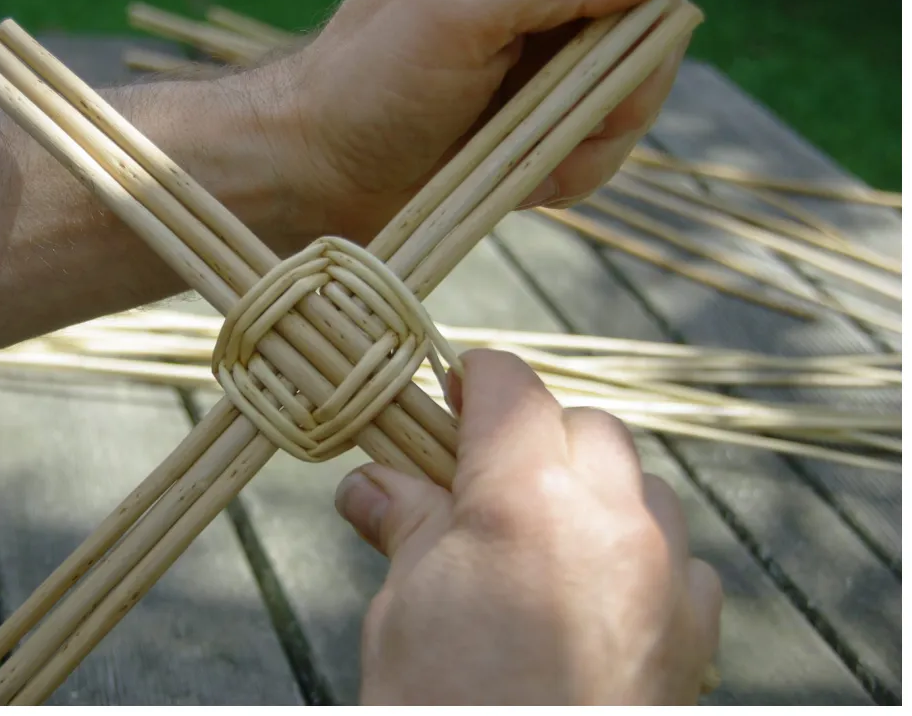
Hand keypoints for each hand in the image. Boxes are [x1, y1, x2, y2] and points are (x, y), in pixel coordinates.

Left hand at [273, 0, 693, 238]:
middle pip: (644, 35)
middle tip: (561, 126)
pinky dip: (570, 175)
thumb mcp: (461, 11)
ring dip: (591, 145)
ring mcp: (536, 72)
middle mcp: (536, 2)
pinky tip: (522, 186)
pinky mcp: (531, 131)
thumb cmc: (368, 83)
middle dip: (618, 93)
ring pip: (626, 101)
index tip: (602, 66)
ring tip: (529, 165)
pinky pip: (594, 151)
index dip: (640, 12)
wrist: (313, 175)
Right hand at [334, 350, 721, 704]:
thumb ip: (404, 525)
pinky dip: (637, 549)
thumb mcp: (402, 610)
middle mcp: (612, 521)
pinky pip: (676, 553)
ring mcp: (665, 575)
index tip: (448, 396)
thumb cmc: (440, 709)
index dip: (474, 382)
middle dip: (532, 438)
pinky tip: (592, 589)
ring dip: (591, 486)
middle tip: (477, 479)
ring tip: (537, 534)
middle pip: (583, 426)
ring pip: (638, 482)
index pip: (511, 388)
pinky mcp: (694, 630)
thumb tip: (371, 483)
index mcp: (526, 499)